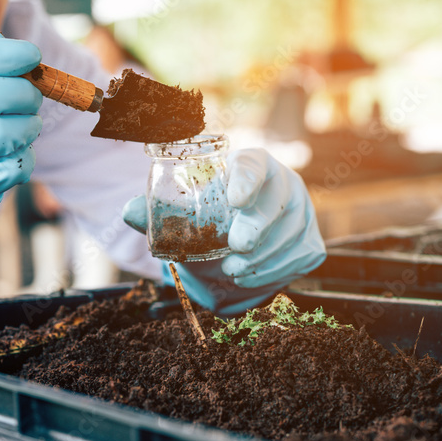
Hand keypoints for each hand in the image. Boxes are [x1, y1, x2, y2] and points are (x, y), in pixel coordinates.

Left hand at [123, 147, 324, 314]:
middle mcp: (284, 183)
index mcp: (252, 164)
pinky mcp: (312, 242)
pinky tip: (250, 276)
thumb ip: (157, 212)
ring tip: (233, 269)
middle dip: (257, 225)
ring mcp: (303, 212)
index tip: (234, 199)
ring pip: (291, 232)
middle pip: (278, 200)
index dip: (247, 179)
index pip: (254, 165)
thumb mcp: (185, 216)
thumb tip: (129, 212)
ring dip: (263, 255)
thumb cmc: (210, 221)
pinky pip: (300, 256)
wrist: (235, 249)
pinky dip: (275, 270)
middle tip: (234, 247)